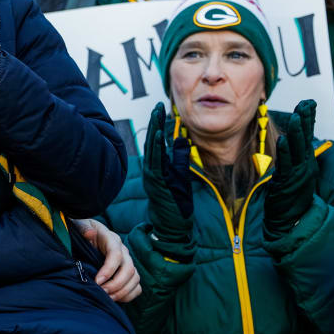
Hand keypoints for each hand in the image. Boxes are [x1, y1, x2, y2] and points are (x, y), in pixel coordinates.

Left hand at [73, 218, 141, 301]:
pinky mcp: (129, 273)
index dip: (109, 269)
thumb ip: (84, 229)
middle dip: (115, 284)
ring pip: (135, 278)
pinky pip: (137, 286)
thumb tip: (90, 233)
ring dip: (122, 292)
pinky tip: (115, 298)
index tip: (97, 281)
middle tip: (102, 292)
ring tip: (107, 297)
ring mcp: (128, 262)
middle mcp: (123, 250)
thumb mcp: (80, 226)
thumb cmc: (82, 233)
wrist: (86, 237)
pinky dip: (128, 295)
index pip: (116, 254)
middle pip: (129, 269)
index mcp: (111, 239)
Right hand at [141, 103, 194, 261]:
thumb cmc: (176, 206)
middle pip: (152, 141)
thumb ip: (180, 159)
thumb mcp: (181, 177)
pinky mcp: (157, 183)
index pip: (156, 143)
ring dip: (155, 130)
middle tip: (158, 105)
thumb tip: (181, 140)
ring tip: (158, 114)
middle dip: (155, 123)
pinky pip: (156, 162)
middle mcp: (152, 171)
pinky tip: (160, 135)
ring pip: (152, 149)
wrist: (172, 228)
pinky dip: (157, 148)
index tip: (161, 109)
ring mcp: (153, 176)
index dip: (158, 125)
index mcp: (157, 169)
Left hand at [263, 100, 319, 240]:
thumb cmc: (293, 196)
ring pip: (298, 149)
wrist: (292, 220)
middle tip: (306, 102)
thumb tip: (297, 140)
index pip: (308, 135)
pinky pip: (287, 165)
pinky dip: (286, 153)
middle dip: (306, 119)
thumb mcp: (299, 172)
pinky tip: (284, 141)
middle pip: (306, 138)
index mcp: (306, 160)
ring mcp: (297, 173)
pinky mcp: (288, 183)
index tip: (308, 102)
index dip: (308, 118)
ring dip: (297, 132)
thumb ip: (298, 157)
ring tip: (297, 116)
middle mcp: (304, 164)